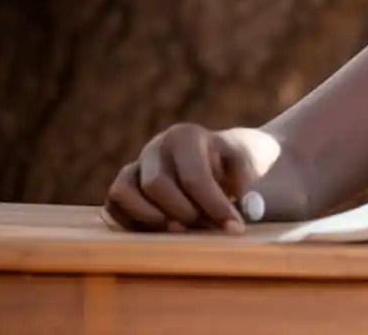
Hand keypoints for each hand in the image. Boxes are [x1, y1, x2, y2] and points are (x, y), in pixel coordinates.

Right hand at [104, 123, 259, 233]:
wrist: (227, 163)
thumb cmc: (241, 164)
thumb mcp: (254, 162)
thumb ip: (246, 180)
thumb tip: (239, 204)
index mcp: (185, 136)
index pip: (193, 176)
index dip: (214, 205)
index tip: (235, 227)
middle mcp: (155, 148)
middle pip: (156, 186)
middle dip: (186, 214)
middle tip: (211, 228)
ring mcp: (136, 168)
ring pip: (124, 193)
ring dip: (153, 219)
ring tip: (185, 230)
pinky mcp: (124, 190)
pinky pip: (113, 206)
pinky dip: (133, 222)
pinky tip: (165, 230)